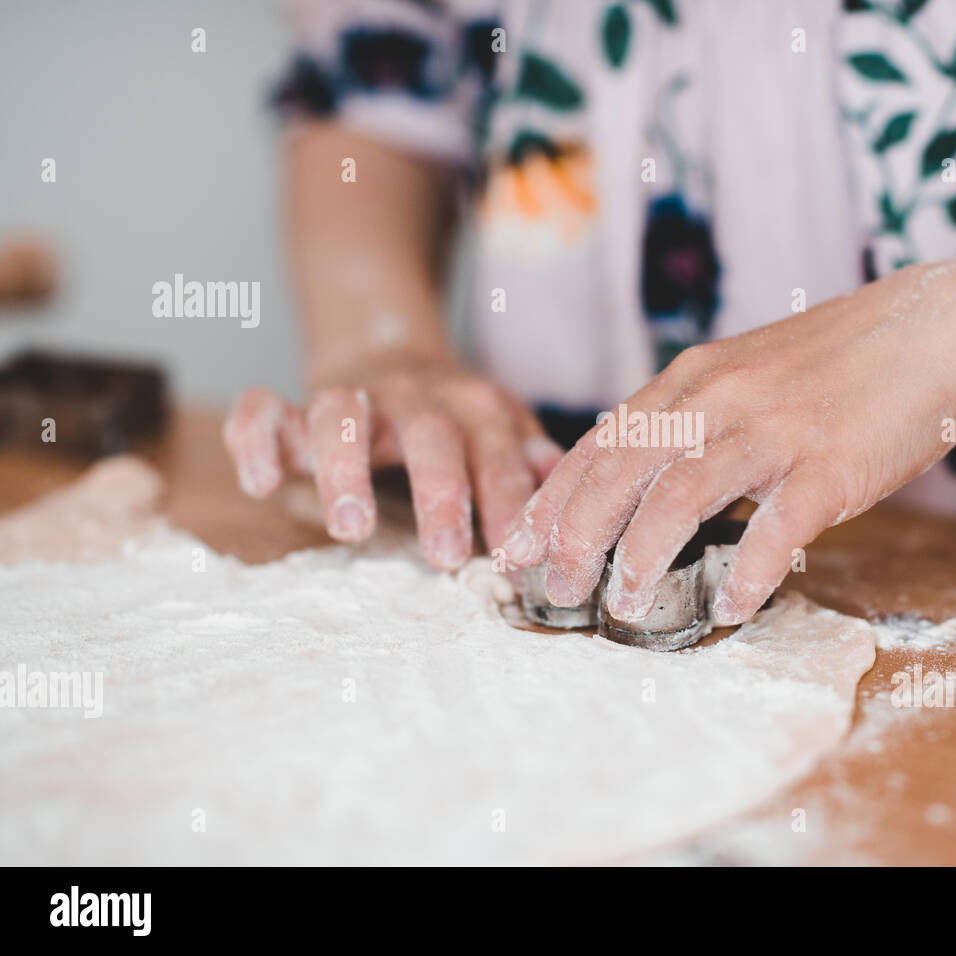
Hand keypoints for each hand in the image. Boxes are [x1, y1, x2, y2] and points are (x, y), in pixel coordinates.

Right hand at [223, 354, 562, 568]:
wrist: (389, 352)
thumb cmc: (456, 419)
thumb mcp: (504, 431)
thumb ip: (532, 461)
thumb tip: (570, 492)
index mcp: (474, 407)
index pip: (497, 449)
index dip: (508, 497)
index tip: (516, 551)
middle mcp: (414, 398)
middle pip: (428, 433)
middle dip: (439, 492)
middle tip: (445, 556)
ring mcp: (352, 398)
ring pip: (341, 411)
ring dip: (345, 467)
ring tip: (352, 529)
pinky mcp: (292, 407)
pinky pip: (262, 409)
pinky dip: (255, 439)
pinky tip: (263, 485)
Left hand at [500, 262, 955, 623]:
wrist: (932, 327)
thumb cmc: (836, 360)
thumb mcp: (744, 370)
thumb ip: (692, 415)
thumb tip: (641, 478)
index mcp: (694, 379)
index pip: (602, 442)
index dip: (553, 499)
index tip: (518, 548)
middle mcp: (720, 398)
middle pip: (623, 471)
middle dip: (576, 536)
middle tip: (554, 590)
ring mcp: (775, 429)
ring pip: (682, 496)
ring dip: (643, 557)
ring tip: (622, 606)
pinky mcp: (831, 463)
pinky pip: (777, 527)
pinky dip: (748, 572)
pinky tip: (732, 608)